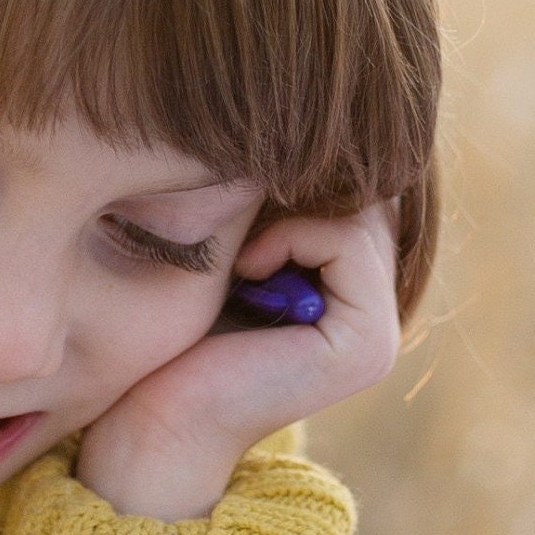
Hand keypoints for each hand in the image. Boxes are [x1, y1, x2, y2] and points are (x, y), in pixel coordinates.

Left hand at [73, 198, 402, 520]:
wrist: (154, 417)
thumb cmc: (176, 332)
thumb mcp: (237, 246)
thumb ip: (282, 200)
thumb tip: (311, 116)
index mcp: (356, 294)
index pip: (361, 189)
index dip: (303, 177)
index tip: (238, 206)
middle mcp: (378, 316)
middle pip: (368, 195)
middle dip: (301, 190)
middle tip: (239, 225)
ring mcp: (380, 335)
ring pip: (359, 211)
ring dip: (290, 212)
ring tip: (241, 254)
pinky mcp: (366, 345)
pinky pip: (347, 239)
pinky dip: (292, 234)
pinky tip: (247, 269)